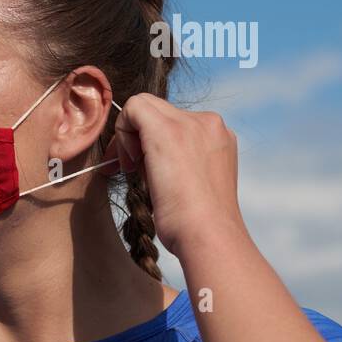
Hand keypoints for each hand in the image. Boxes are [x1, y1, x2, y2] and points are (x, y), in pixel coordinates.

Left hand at [101, 94, 248, 258]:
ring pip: (144, 106)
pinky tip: (129, 163)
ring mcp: (192, 123)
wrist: (207, 235)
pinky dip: (122, 132)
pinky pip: (133, 108)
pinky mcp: (168, 129)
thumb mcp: (193, 184)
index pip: (174, 121)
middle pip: (158, 110)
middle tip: (127, 168)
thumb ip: (179, 162)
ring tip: (130, 170)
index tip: (139, 168)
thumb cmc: (196, 223)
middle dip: (135, 136)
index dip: (149, 141)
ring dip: (129, 136)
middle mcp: (210, 124)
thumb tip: (147, 158)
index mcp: (219, 138)